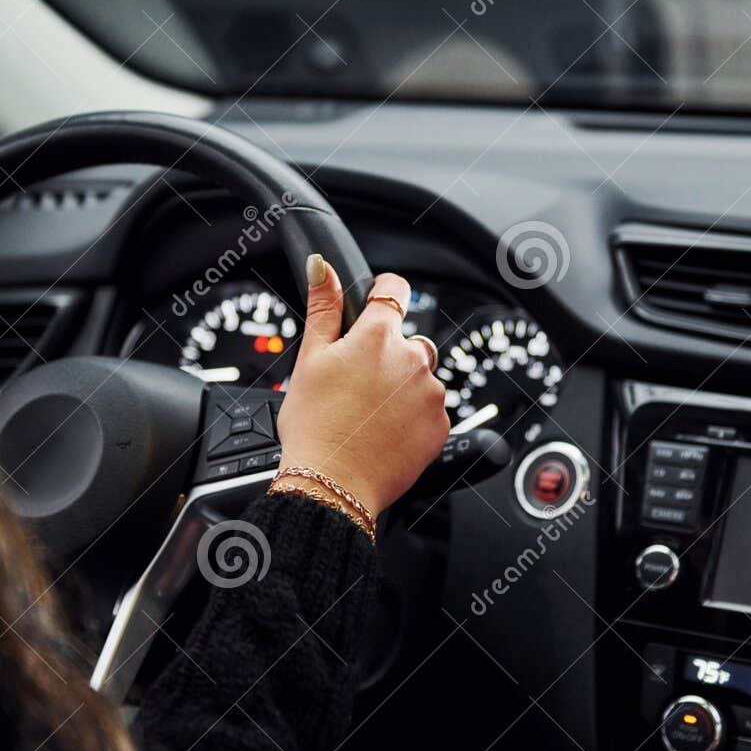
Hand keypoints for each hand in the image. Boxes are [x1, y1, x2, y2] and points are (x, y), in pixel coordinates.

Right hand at [276, 258, 449, 515]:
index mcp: (378, 337)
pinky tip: (385, 432)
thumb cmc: (314, 426)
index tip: (376, 304)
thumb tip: (321, 265)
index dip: (383, 294)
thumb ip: (322, 307)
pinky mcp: (441, 426)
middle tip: (357, 385)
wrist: (332, 485)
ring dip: (402, 388)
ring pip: (420, 378)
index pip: (394, 291)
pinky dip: (413, 417)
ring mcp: (431, 394)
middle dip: (388, 355)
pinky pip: (431, 410)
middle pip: (408, 341)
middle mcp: (413, 359)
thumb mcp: (309, 359)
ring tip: (369, 414)